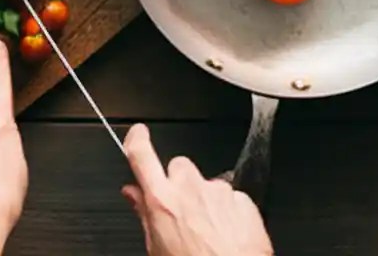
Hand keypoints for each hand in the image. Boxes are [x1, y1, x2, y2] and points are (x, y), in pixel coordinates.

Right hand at [122, 124, 273, 255]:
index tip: (138, 132)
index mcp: (162, 199)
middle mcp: (190, 189)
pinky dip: (227, 211)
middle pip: (178, 166)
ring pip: (207, 183)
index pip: (142, 155)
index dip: (137, 139)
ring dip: (205, 199)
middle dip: (178, 182)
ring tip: (207, 230)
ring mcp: (219, 192)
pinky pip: (231, 197)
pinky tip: (225, 233)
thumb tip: (133, 194)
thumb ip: (144, 213)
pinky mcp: (243, 201)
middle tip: (181, 210)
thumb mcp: (156, 247)